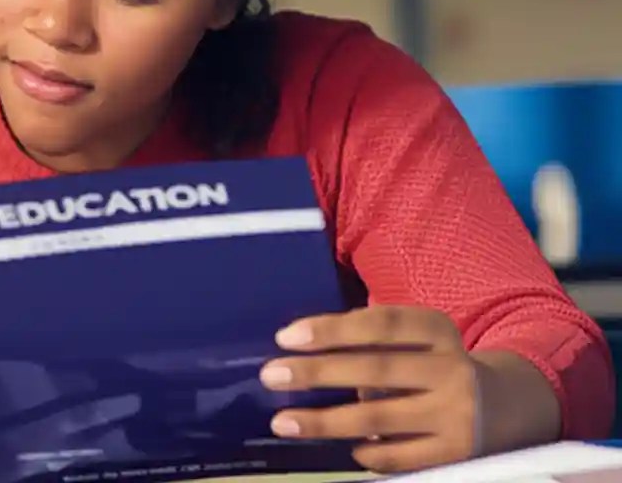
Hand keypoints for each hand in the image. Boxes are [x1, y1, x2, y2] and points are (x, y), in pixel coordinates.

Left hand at [258, 306, 479, 473]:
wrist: (511, 409)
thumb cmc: (437, 365)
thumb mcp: (420, 341)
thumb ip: (374, 340)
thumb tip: (301, 350)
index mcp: (438, 330)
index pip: (381, 324)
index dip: (332, 329)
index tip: (286, 337)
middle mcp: (451, 369)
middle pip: (375, 369)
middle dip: (317, 373)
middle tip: (270, 375)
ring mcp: (456, 415)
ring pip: (378, 418)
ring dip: (324, 421)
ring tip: (282, 421)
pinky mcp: (455, 455)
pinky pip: (395, 456)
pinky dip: (364, 453)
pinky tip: (342, 447)